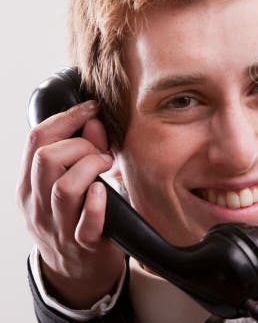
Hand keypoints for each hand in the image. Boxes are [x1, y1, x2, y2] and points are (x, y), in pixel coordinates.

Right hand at [17, 100, 124, 307]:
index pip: (36, 140)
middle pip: (46, 159)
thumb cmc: (74, 217)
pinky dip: (98, 202)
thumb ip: (80, 150)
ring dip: (92, 167)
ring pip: (64, 187)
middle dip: (80, 144)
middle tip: (100, 151)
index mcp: (28, 185)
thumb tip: (94, 120)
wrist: (76, 271)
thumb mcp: (66, 182)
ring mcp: (58, 226)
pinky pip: (87, 222)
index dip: (66, 118)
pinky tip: (105, 191)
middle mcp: (37, 205)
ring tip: (106, 167)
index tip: (90, 108)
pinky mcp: (82, 244)